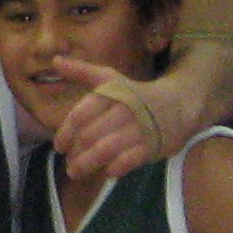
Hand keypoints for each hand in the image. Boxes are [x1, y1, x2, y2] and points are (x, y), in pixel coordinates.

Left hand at [53, 60, 170, 181]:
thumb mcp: (110, 78)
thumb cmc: (135, 94)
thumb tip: (55, 60)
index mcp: (111, 92)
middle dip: (75, 153)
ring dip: (86, 165)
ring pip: (104, 150)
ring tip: (76, 172)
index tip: (59, 146)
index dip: (65, 134)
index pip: (79, 115)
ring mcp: (138, 128)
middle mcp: (123, 108)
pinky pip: (126, 162)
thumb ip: (82, 72)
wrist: (178, 104)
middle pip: (89, 136)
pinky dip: (112, 169)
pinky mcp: (151, 145)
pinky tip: (105, 171)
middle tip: (69, 163)